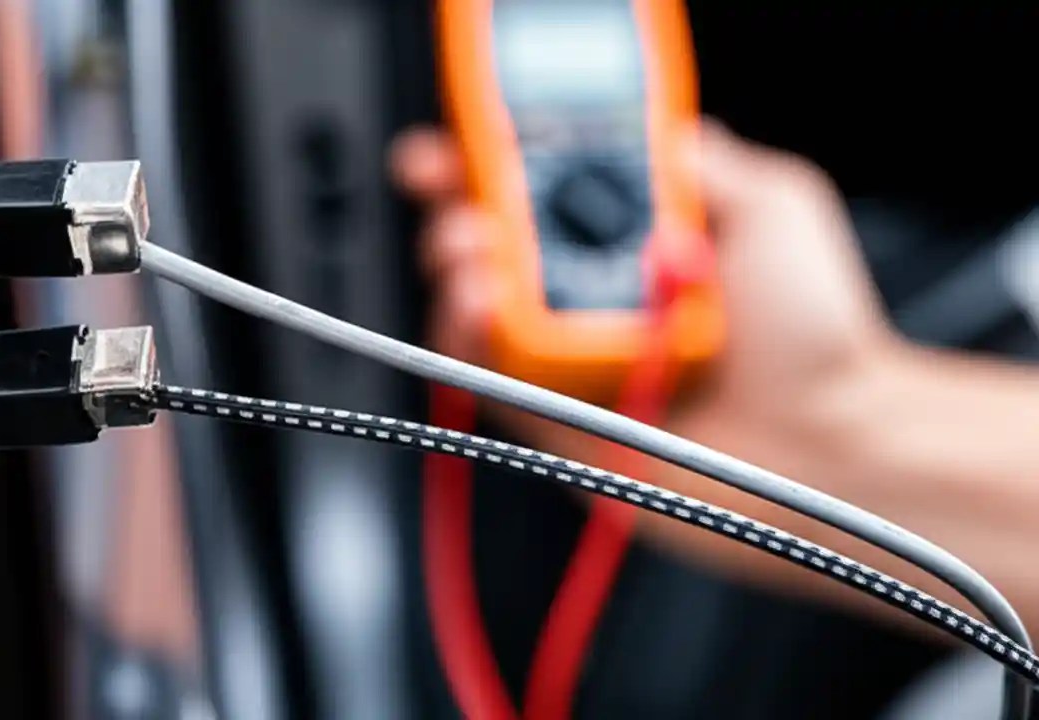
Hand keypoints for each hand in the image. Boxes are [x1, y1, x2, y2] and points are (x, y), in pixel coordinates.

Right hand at [391, 121, 912, 598]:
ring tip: (474, 249)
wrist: (826, 437)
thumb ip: (702, 159)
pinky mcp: (549, 411)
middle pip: (487, 230)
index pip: (537, 179)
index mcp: (631, 233)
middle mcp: (588, 288)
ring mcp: (563, 350)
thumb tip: (641, 126)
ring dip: (455, 261)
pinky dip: (463, 334)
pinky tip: (478, 304)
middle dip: (455, 198)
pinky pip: (480, 371)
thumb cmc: (816, 333)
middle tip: (456, 189)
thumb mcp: (773, 205)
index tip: (463, 132)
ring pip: (471, 295)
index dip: (490, 152)